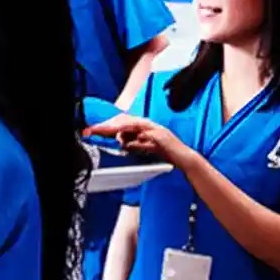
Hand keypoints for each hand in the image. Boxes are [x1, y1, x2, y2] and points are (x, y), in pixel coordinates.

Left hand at [83, 114, 197, 168]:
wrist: (185, 159)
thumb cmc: (167, 154)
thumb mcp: (146, 148)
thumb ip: (135, 144)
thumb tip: (123, 141)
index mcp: (146, 127)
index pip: (124, 122)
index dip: (110, 125)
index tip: (95, 129)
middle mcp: (150, 125)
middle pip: (126, 120)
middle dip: (109, 125)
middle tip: (94, 129)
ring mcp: (156, 130)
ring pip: (134, 124)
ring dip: (119, 128)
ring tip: (107, 131)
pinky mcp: (162, 137)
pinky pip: (146, 135)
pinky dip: (136, 136)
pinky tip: (127, 139)